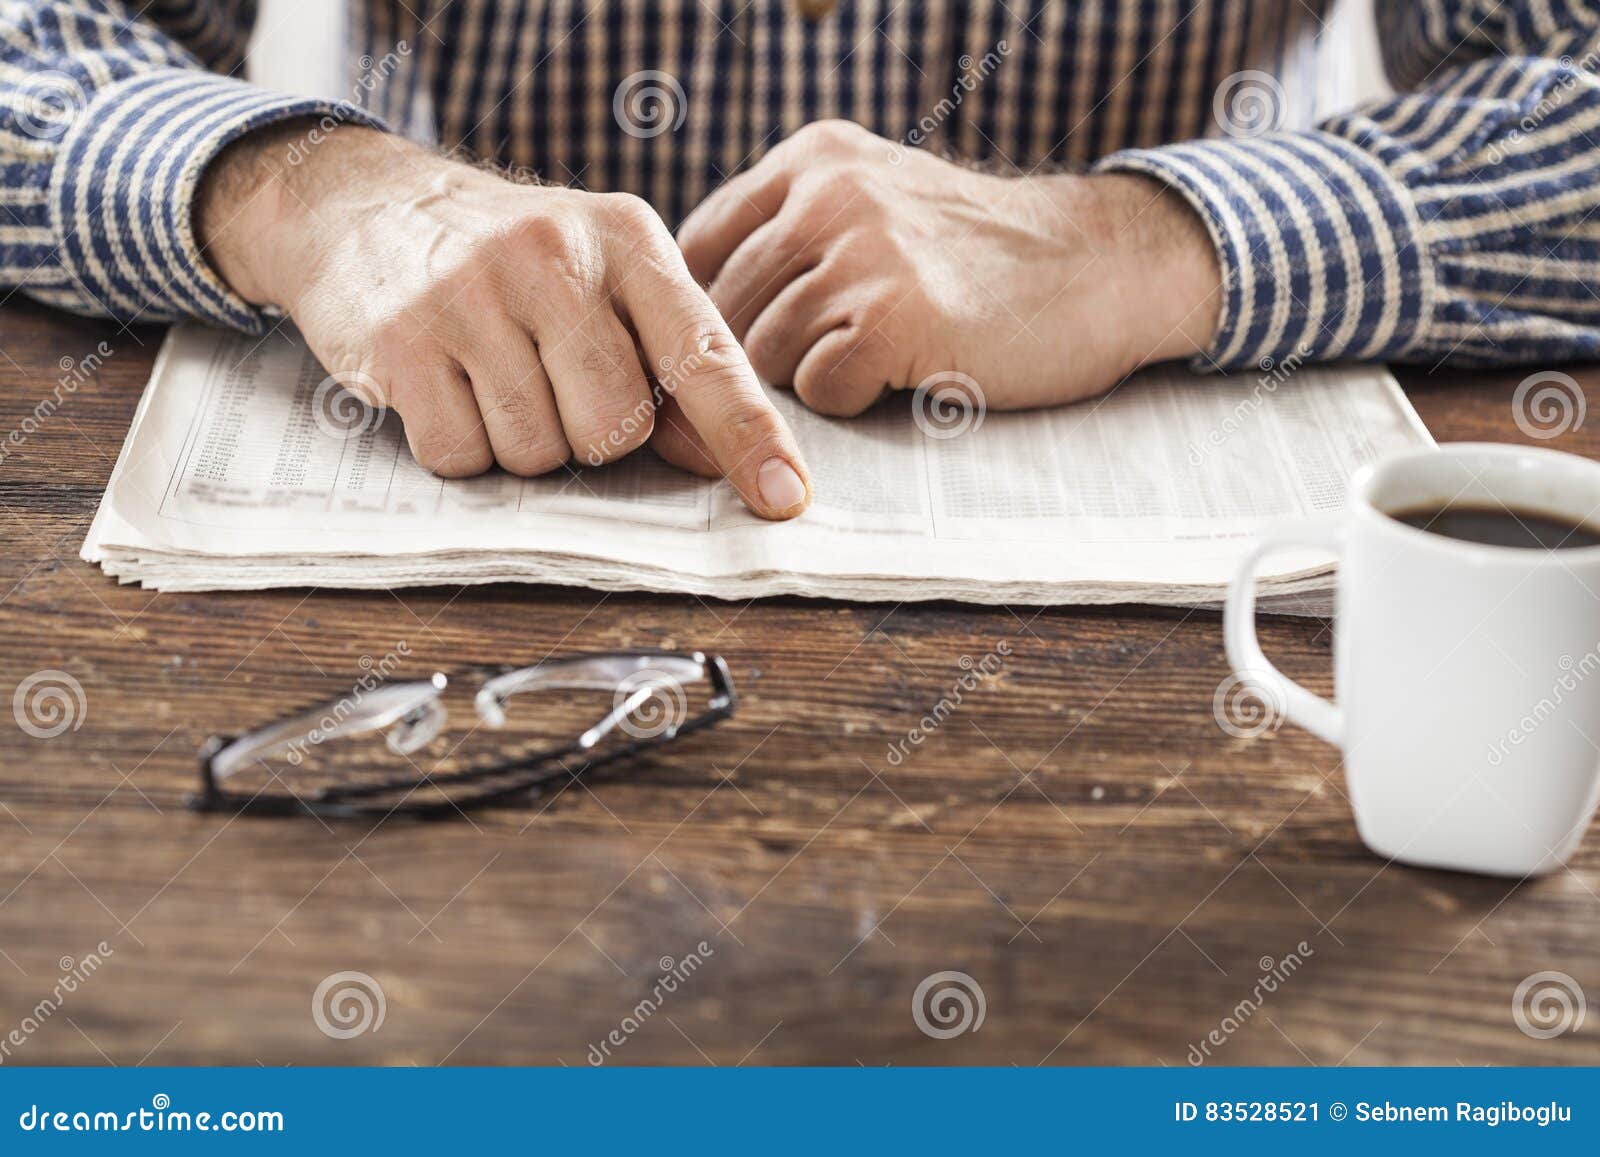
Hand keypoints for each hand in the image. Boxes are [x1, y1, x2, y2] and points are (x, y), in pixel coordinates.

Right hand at [197, 123, 810, 518]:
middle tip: (554, 384)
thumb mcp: (605, 283)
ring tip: (494, 377)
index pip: (704, 355)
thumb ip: (670, 364)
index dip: (748, 436)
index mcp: (627, 238)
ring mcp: (470, 293)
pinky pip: (461, 457)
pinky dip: (460, 446)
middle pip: (616, 427)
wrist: (367, 206)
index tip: (786, 499)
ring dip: (522, 443)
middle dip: (593, 437)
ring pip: (537, 453)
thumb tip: (717, 459)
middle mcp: (552, 254)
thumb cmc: (515, 264)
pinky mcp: (400, 340)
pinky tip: (447, 387)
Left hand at [677, 120, 1221, 416]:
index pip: (698, 246)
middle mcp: (826, 195)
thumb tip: (698, 304)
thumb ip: (795, 227)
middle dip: (753, 358)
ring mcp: (859, 255)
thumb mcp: (879, 198)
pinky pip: (817, 390)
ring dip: (808, 379)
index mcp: (813, 158)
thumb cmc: (983, 254)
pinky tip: (897, 377)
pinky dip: (850, 401)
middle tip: (813, 372)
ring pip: (762, 356)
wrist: (1103, 266)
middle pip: (721, 310)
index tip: (739, 345)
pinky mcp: (892, 321)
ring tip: (869, 365)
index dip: (706, 311)